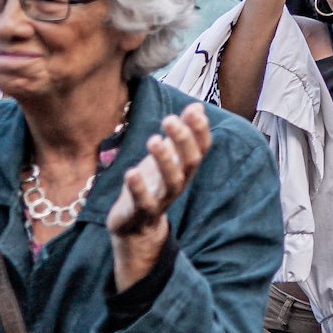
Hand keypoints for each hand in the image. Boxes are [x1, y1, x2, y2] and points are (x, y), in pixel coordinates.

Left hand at [107, 105, 212, 291]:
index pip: (201, 148)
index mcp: (185, 168)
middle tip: (170, 119)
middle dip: (183, 141)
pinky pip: (144, 202)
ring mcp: (161, 199)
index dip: (200, 131)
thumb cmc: (151, 185)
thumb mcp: (166, 157)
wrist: (135, 226)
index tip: (194, 111)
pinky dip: (138, 188)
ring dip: (165, 162)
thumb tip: (196, 106)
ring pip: (172, 182)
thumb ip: (180, 134)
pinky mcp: (141, 213)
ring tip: (154, 140)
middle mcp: (179, 182)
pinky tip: (131, 171)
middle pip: (190, 163)